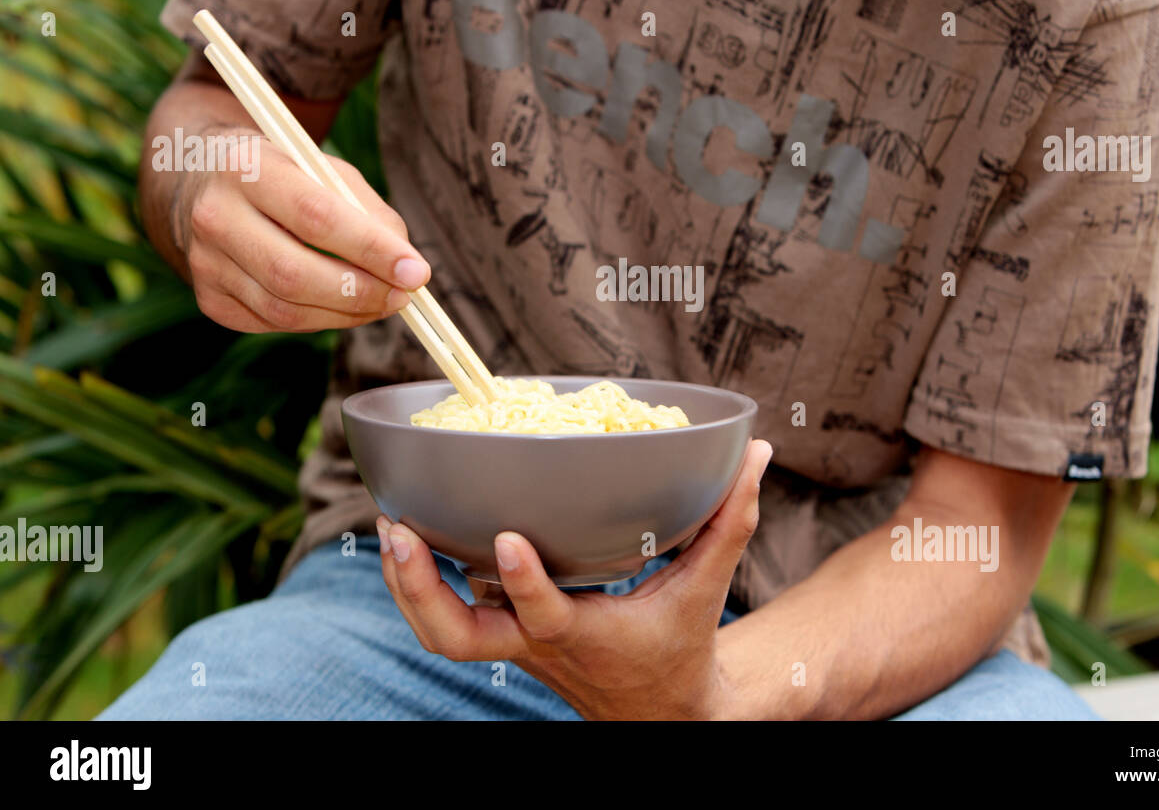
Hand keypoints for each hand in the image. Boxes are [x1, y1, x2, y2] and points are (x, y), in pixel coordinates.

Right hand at [174, 127, 429, 331]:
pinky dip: (319, 320)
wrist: (202, 180)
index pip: (315, 217)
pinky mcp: (210, 299)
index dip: (371, 250)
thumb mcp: (324, 168)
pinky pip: (275, 323)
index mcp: (246, 168)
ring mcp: (205, 263)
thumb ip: (369, 212)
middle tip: (404, 297)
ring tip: (383, 303)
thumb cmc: (283, 173)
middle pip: (294, 274)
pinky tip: (341, 306)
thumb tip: (406, 267)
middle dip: (360, 292)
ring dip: (346, 315)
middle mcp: (215, 216)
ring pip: (286, 310)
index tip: (416, 271)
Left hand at [376, 439, 773, 719]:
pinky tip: (411, 533)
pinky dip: (421, 582)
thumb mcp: (708, 588)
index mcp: (587, 635)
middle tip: (399, 534)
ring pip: (441, 632)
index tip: (506, 539)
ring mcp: (512, 644)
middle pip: (457, 637)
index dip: (523, 583)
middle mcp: (537, 644)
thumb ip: (731, 522)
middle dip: (419, 591)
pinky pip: (450, 615)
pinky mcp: (504, 635)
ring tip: (389, 527)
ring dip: (406, 585)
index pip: (547, 616)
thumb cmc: (682, 647)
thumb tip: (758, 455)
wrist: (656, 714)